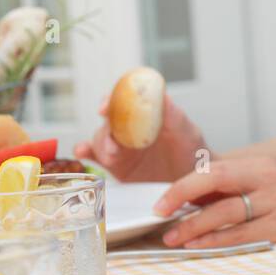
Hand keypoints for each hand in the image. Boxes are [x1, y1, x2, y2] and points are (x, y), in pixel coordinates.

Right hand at [73, 94, 206, 182]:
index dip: (110, 100)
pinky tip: (82, 154)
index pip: (123, 100)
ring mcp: (121, 145)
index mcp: (145, 113)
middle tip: (113, 146)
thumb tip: (159, 92)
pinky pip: (95, 156)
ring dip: (100, 145)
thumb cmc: (192, 150)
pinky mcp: (115, 165)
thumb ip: (172, 113)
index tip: (104, 107)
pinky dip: (85, 152)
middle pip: (107, 121)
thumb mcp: (186, 130)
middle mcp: (129, 126)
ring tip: (112, 156)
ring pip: (100, 139)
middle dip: (105, 130)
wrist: (193, 181)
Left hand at [151, 156, 275, 249]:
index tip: (162, 202)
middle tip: (160, 215)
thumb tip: (189, 199)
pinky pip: (244, 236)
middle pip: (217, 181)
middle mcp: (271, 179)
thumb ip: (235, 190)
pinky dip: (218, 241)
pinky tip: (201, 246)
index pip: (214, 168)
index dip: (184, 184)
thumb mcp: (270, 187)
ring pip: (227, 212)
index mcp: (263, 166)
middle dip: (182, 196)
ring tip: (174, 238)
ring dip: (195, 226)